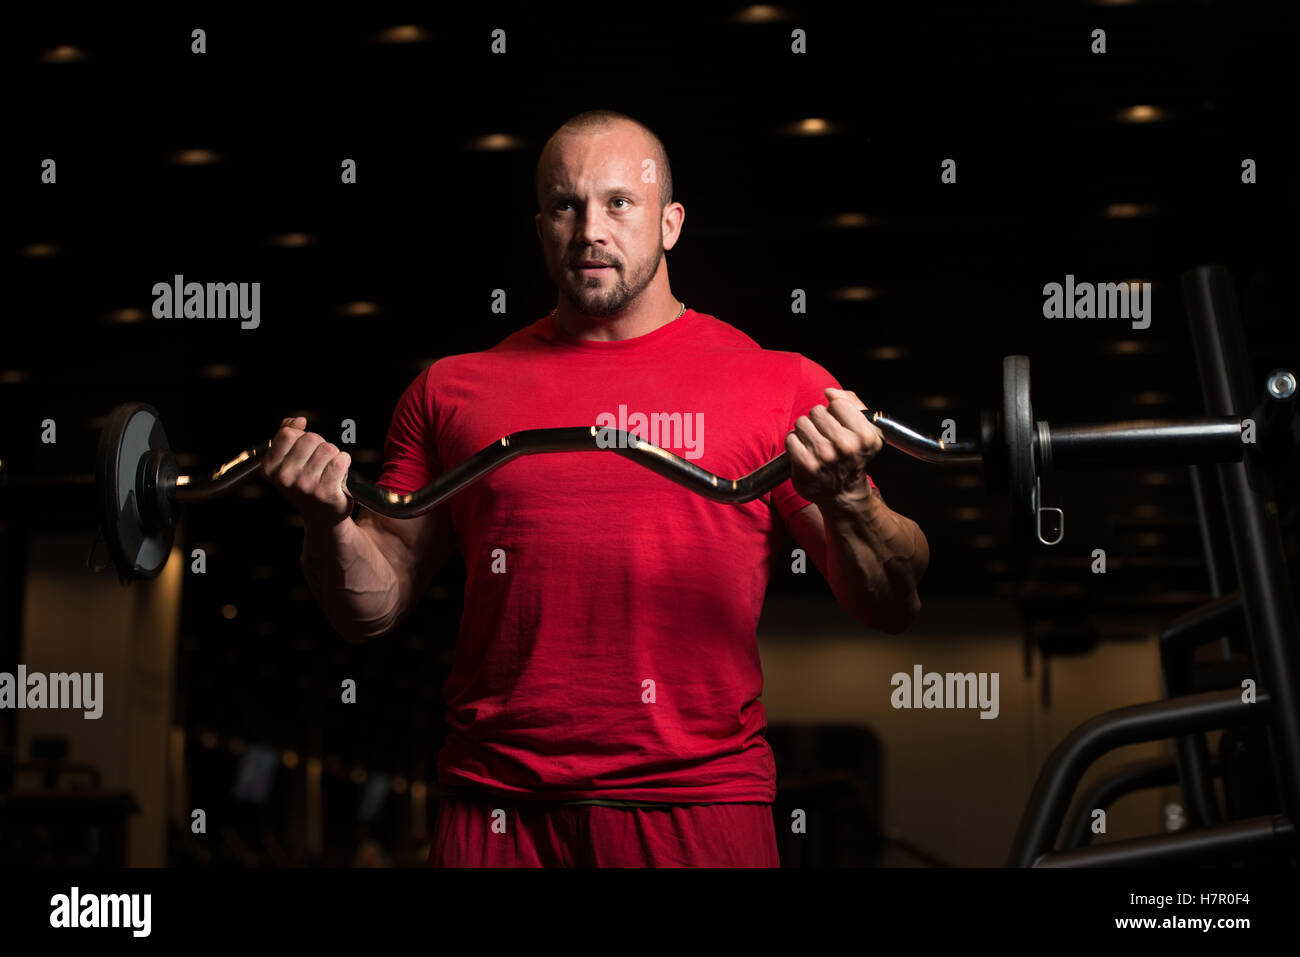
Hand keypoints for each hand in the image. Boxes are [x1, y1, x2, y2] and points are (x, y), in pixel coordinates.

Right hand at [262, 416, 352, 527]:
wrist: (321, 515)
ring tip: (329, 469)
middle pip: (311, 438)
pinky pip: (341, 460)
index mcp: (270, 468)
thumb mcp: (288, 460)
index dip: (301, 436)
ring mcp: (305, 485)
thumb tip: (298, 421)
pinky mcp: (325, 491)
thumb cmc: (305, 483)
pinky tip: (339, 474)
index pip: (287, 434)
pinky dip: (345, 462)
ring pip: (328, 448)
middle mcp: (284, 478)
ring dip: (334, 454)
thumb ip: (288, 435)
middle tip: (320, 462)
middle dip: (320, 445)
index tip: (305, 449)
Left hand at [785, 387, 882, 507]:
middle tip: (825, 436)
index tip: (838, 424)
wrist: (843, 494)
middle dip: (818, 420)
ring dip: (805, 430)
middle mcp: (846, 446)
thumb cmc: (853, 458)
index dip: (835, 411)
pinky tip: (805, 452)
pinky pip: (791, 438)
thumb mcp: (866, 431)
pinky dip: (795, 443)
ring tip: (814, 443)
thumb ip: (852, 403)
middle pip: (817, 411)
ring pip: (802, 422)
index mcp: (864, 436)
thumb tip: (829, 392)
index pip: (838, 404)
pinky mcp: (805, 466)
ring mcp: (824, 457)